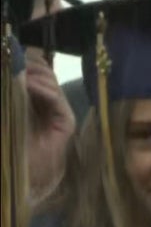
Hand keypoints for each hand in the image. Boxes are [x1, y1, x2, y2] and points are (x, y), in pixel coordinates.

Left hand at [24, 52, 74, 200]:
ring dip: (34, 74)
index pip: (33, 69)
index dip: (25, 57)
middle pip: (44, 71)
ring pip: (51, 82)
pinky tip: (28, 85)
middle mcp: (46, 101)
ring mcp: (58, 111)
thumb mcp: (8, 111)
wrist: (22, 177)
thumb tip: (13, 70)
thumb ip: (10, 92)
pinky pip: (57, 100)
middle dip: (29, 63)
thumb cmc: (13, 148)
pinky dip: (44, 90)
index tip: (12, 49)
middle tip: (15, 58)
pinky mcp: (66, 122)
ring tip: (19, 72)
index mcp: (30, 96)